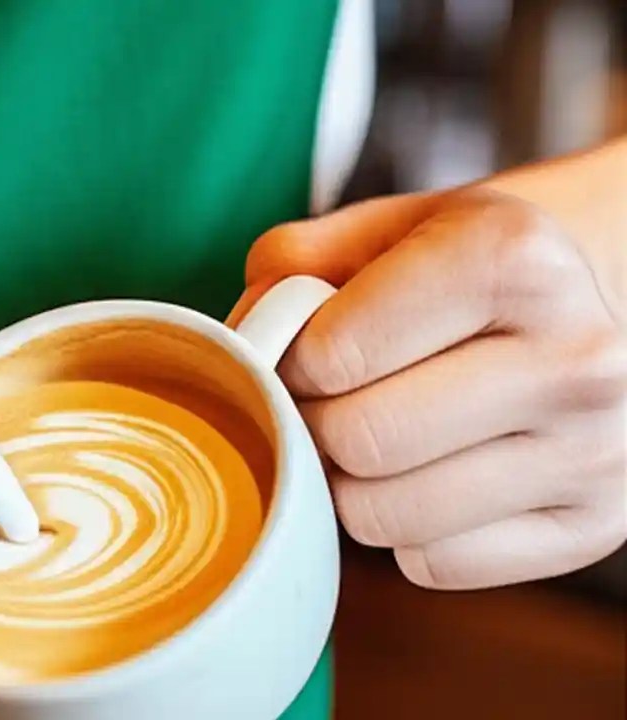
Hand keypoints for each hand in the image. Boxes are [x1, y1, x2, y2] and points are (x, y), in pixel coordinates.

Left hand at [235, 189, 625, 589]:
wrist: (602, 301)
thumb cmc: (469, 269)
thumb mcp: (389, 227)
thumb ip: (294, 264)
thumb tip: (241, 342)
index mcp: (513, 260)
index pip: (332, 356)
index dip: (291, 361)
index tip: (308, 351)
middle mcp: (575, 360)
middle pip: (359, 442)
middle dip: (317, 425)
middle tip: (333, 400)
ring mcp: (597, 454)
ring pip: (385, 519)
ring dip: (353, 485)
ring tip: (382, 434)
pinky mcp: (592, 529)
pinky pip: (431, 564)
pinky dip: (408, 531)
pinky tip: (438, 471)